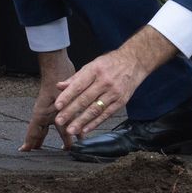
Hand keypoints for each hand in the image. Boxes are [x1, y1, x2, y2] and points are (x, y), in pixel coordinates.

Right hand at [20, 49, 75, 151]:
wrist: (57, 65)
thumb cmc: (55, 81)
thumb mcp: (61, 102)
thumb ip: (65, 119)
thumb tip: (73, 135)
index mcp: (41, 114)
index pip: (32, 132)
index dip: (29, 142)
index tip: (23, 151)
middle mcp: (45, 113)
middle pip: (40, 131)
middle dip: (38, 142)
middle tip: (37, 152)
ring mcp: (51, 108)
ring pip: (50, 126)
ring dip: (53, 136)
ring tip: (61, 148)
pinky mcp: (59, 103)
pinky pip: (60, 119)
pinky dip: (66, 127)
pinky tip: (74, 131)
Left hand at [53, 27, 176, 137]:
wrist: (134, 62)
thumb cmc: (109, 63)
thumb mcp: (91, 65)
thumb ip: (75, 78)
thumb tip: (59, 86)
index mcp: (95, 70)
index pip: (78, 85)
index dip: (67, 96)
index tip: (57, 106)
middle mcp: (105, 82)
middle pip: (85, 99)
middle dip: (71, 111)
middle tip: (59, 121)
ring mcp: (114, 93)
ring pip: (95, 109)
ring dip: (82, 121)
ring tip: (71, 129)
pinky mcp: (121, 101)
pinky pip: (106, 114)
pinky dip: (95, 123)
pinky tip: (86, 129)